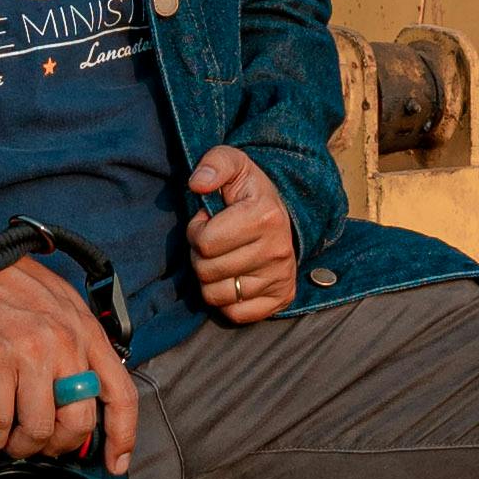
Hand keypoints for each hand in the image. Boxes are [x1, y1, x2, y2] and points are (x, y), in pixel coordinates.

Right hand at [0, 229, 137, 468]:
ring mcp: (31, 353)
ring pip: (38, 429)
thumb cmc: (8, 285)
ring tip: (9, 439)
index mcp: (87, 332)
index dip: (122, 436)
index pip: (120, 393)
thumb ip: (77, 346)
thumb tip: (81, 395)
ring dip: (21, 446)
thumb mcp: (61, 306)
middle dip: (59, 446)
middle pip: (78, 422)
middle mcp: (65, 343)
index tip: (116, 462)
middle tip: (41, 445)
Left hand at [186, 145, 299, 326]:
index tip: (208, 222)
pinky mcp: (281, 298)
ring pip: (216, 296)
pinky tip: (233, 278)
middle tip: (214, 242)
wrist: (280, 215)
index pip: (204, 242)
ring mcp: (281, 277)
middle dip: (201, 256)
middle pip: (207, 271)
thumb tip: (198, 184)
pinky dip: (227, 301)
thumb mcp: (233, 164)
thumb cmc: (248, 192)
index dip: (197, 231)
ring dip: (210, 279)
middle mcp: (278, 250)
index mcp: (265, 216)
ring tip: (222, 258)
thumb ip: (213, 164)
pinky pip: (236, 315)